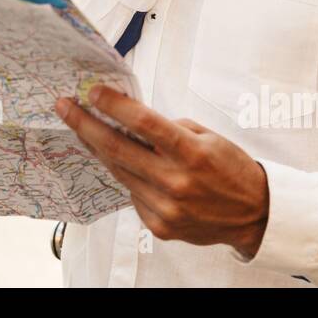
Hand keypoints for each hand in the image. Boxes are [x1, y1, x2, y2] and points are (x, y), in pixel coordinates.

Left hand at [55, 86, 268, 256]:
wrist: (254, 214)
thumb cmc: (230, 168)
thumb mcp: (207, 137)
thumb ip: (168, 129)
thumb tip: (129, 119)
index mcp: (190, 153)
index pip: (143, 123)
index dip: (113, 105)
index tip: (91, 91)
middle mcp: (175, 182)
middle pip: (117, 149)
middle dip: (84, 125)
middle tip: (63, 107)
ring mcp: (165, 207)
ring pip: (119, 172)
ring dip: (97, 149)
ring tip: (81, 129)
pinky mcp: (159, 226)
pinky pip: (132, 194)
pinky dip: (127, 177)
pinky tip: (127, 165)